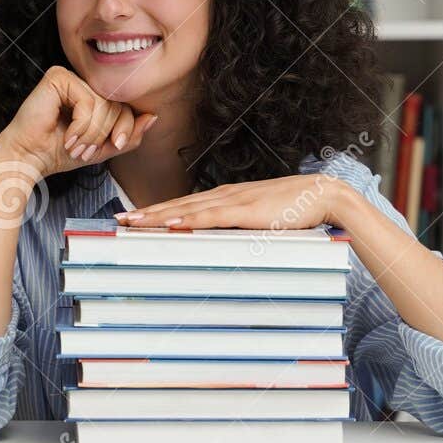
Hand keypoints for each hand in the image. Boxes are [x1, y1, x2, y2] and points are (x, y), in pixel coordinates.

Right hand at [0, 65, 157, 184]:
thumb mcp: (102, 148)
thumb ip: (128, 135)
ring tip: (74, 145)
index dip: (125, 130)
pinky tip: (66, 135)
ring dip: (92, 134)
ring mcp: (70, 77)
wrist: (28, 159)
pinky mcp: (58, 77)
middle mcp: (82, 82)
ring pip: (104, 105)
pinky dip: (81, 125)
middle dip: (105, 134)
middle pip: (117, 105)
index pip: (126, 106)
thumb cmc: (58, 153)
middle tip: (84, 150)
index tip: (109, 148)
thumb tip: (153, 117)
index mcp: (93, 95)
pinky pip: (88, 101)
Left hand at [114, 173, 357, 230]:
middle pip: (177, 205)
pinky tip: (168, 222)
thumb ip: (243, 231)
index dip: (157, 212)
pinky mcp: (245, 210)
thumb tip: (226, 247)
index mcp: (227, 199)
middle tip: (118, 220)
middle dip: (146, 213)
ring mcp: (233, 201)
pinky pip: (209, 216)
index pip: (184, 206)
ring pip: (186, 209)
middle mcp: (224, 196)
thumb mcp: (261, 223)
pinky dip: (186, 218)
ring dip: (157, 215)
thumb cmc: (296, 211)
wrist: (323, 196)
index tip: (134, 218)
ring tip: (132, 221)